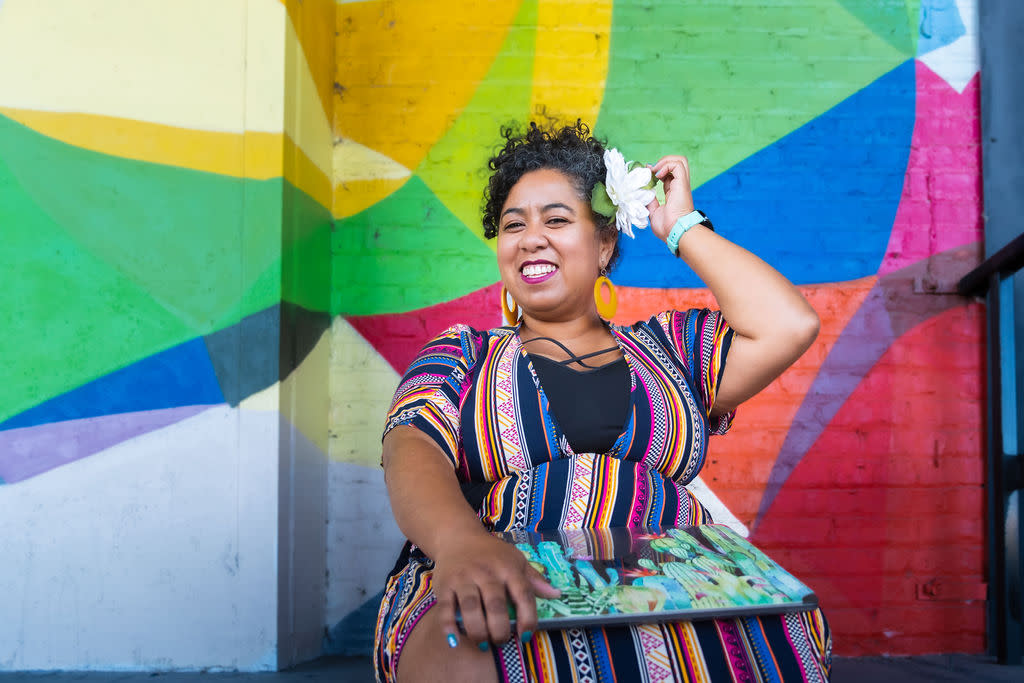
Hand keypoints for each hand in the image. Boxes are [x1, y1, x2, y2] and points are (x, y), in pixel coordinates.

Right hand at [431, 530, 559, 649]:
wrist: (457, 536)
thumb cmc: (491, 553)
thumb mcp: (516, 559)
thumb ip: (535, 579)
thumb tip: (557, 595)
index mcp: (508, 568)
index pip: (523, 594)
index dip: (528, 618)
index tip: (526, 636)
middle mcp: (486, 572)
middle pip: (496, 605)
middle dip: (500, 630)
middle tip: (501, 642)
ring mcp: (464, 578)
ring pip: (470, 607)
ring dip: (478, 631)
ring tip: (483, 644)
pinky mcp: (444, 585)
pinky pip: (445, 608)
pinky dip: (449, 626)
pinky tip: (455, 639)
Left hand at [645, 155, 695, 241]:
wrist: (675, 232)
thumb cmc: (667, 227)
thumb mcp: (653, 212)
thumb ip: (650, 202)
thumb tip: (643, 194)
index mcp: (673, 192)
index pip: (668, 174)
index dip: (657, 170)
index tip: (647, 172)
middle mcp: (679, 186)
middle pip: (678, 163)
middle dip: (663, 162)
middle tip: (652, 170)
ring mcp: (682, 184)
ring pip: (680, 160)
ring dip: (665, 161)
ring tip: (655, 171)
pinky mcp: (682, 183)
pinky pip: (677, 165)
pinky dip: (666, 165)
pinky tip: (658, 175)